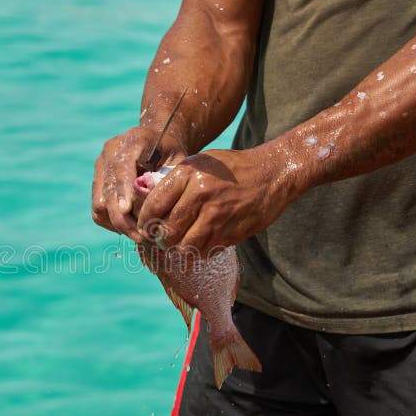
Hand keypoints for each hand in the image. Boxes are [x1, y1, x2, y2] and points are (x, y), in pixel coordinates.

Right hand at [91, 126, 187, 240]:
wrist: (158, 140)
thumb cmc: (172, 153)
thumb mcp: (177, 162)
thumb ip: (166, 181)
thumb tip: (155, 209)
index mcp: (133, 141)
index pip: (121, 167)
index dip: (122, 190)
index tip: (127, 211)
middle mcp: (111, 151)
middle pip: (107, 191)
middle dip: (122, 218)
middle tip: (140, 237)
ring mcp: (101, 166)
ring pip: (99, 203)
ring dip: (117, 223)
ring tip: (137, 234)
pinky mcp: (97, 180)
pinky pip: (98, 209)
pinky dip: (111, 222)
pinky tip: (129, 226)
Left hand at [136, 148, 306, 251]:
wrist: (272, 175)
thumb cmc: (231, 169)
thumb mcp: (199, 164)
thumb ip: (174, 181)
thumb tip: (146, 200)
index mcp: (188, 175)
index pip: (154, 205)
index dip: (144, 220)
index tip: (144, 226)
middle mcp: (200, 196)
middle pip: (167, 231)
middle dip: (160, 239)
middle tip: (160, 238)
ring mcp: (216, 217)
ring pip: (184, 246)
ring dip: (178, 248)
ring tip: (178, 243)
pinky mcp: (230, 233)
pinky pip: (204, 251)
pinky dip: (197, 251)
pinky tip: (198, 242)